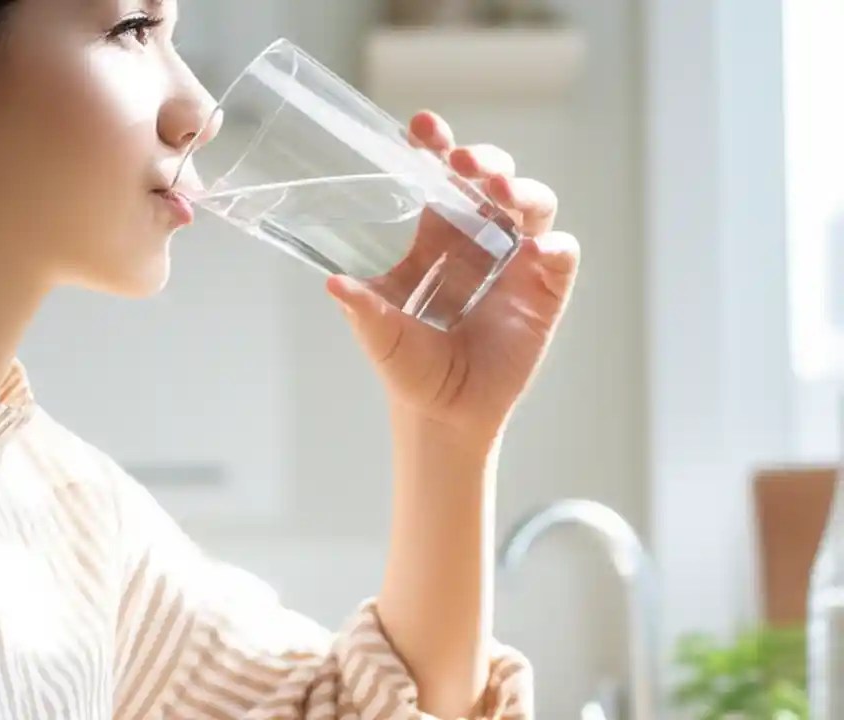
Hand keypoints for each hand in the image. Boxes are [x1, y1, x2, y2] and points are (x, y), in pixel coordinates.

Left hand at [328, 111, 579, 439]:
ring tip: (500, 193)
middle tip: (465, 162)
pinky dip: (555, 246)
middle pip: (493, 177)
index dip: (435, 146)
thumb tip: (335, 284)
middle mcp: (479, 238)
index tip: (422, 126)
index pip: (439, 175)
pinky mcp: (545, 291)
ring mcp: (516, 261)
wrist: (446, 415)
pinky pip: (561, 254)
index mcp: (435, 235)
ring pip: (532, 204)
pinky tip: (536, 252)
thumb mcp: (381, 335)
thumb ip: (363, 309)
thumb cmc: (410, 367)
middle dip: (484, 160)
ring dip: (521, 190)